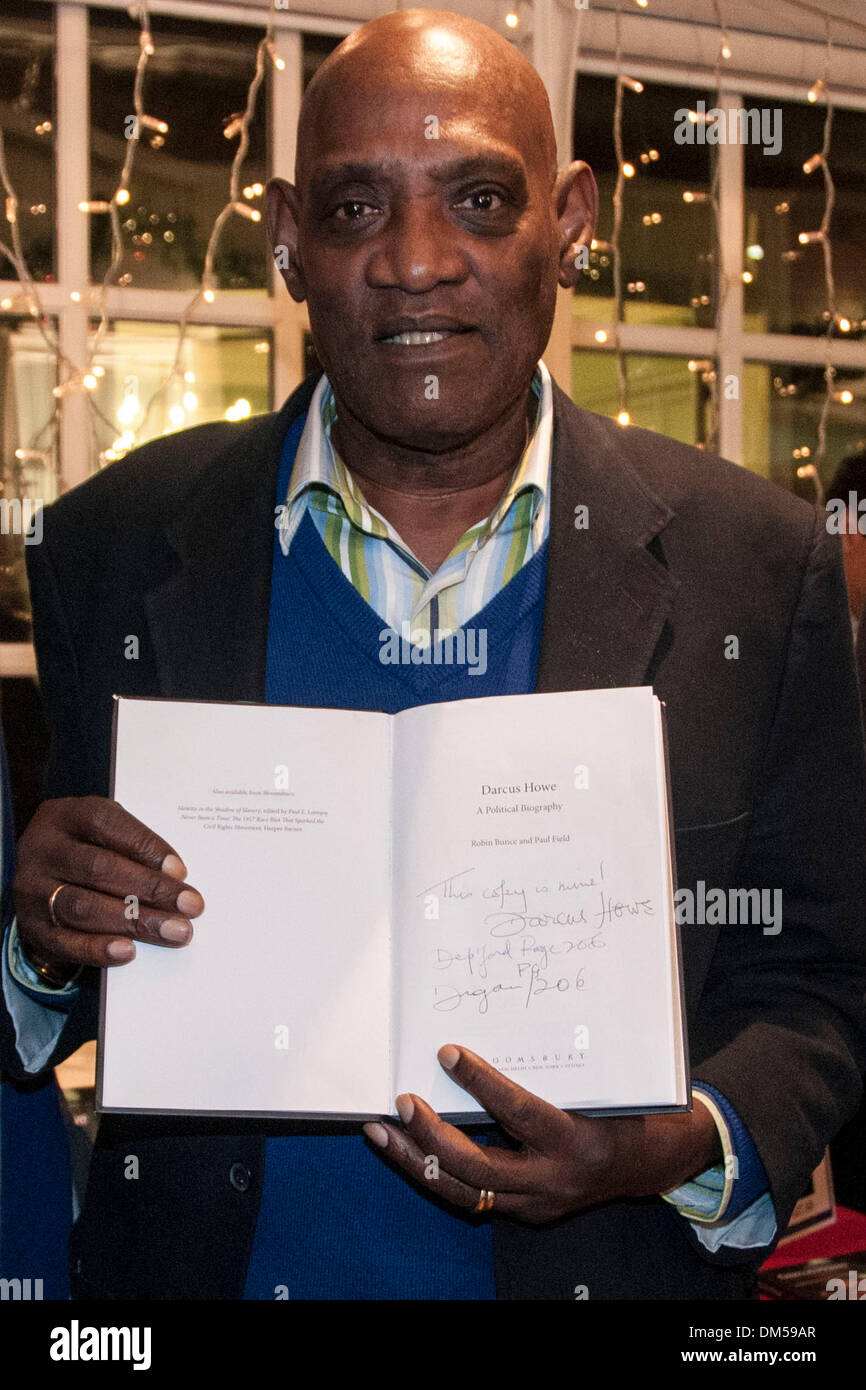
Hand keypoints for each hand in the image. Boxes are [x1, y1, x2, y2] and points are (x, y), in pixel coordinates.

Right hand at [13, 796, 203, 973]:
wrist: (40, 880)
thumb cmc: (88, 849)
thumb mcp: (105, 832)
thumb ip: (133, 845)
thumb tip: (176, 878)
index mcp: (65, 815)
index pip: (106, 824)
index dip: (146, 847)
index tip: (181, 871)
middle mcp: (43, 849)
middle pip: (98, 868)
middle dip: (150, 889)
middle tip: (190, 906)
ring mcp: (32, 889)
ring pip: (83, 906)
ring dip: (134, 921)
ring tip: (174, 931)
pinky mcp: (31, 926)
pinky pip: (64, 942)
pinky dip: (98, 949)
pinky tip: (129, 952)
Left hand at [363, 1045, 720, 1222]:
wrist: (654, 1163)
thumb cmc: (626, 1109)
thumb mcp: (595, 1086)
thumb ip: (550, 1071)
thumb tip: (493, 1034)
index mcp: (574, 1142)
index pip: (517, 1112)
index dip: (480, 1082)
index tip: (447, 1052)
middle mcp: (552, 1181)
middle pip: (476, 1168)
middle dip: (430, 1136)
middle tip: (400, 1102)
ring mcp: (535, 1203)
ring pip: (462, 1192)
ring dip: (417, 1161)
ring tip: (381, 1132)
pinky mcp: (525, 1211)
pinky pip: (470, 1196)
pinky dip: (437, 1171)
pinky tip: (408, 1148)